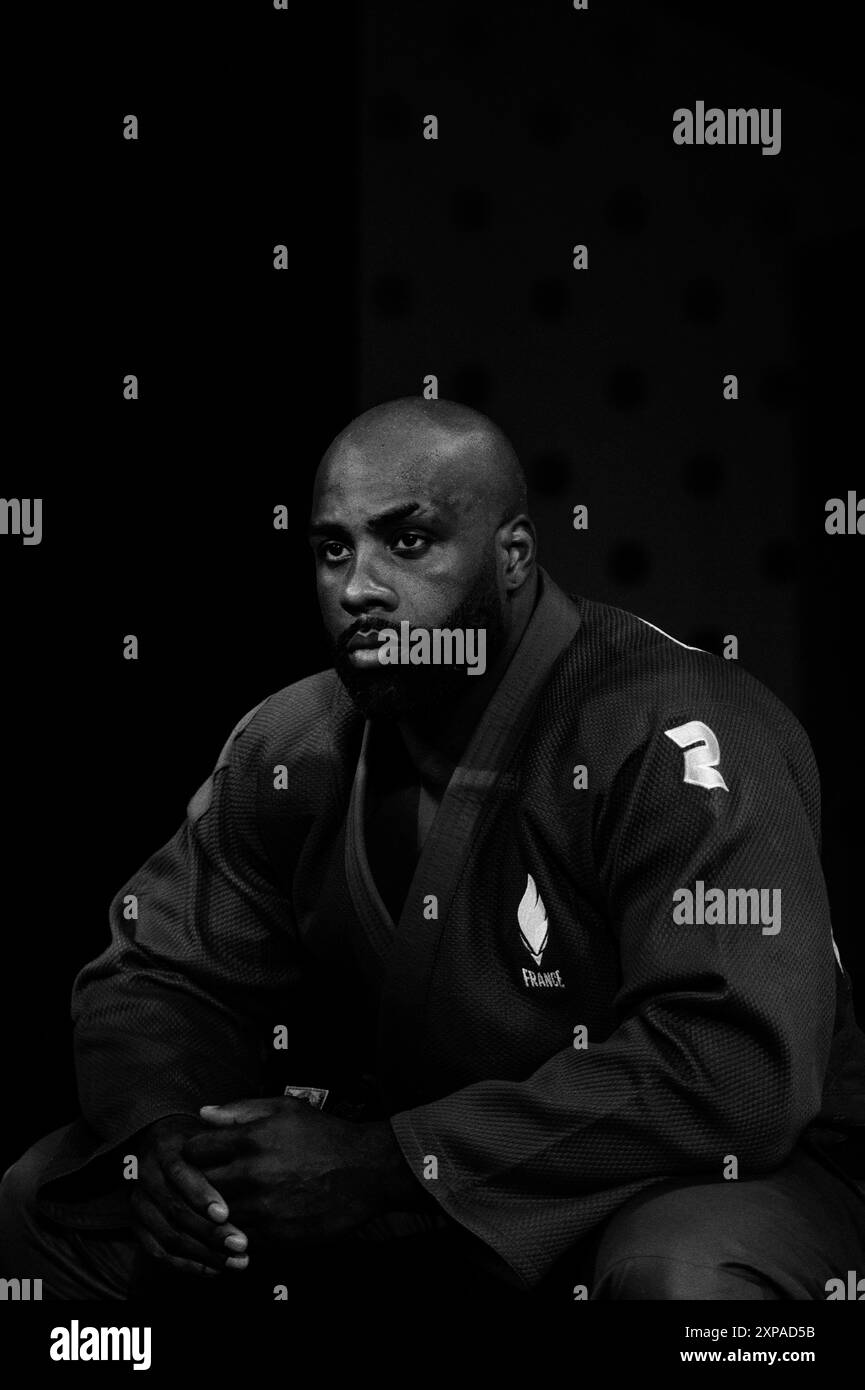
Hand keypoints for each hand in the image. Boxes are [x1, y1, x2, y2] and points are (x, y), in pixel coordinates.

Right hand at [129, 1114, 250, 1275]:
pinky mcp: (137, 1226)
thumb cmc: (203, 1141)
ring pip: (168, 1236)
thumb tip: (249, 1153)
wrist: (168, 1150)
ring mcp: (139, 1203)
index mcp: (165, 1147)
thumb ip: (226, 1138)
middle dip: (210, 1231)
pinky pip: (159, 1252)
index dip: (200, 1195)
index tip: (225, 1213)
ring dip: (204, 1254)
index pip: (179, 1172)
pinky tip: (216, 1269)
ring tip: (237, 1262)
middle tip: (241, 1244)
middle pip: (175, 1209)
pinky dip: (188, 1264)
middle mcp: (146, 1174)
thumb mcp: (213, 1131)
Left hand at [185, 1097, 418, 1246]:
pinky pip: (240, 1236)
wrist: (366, 1172)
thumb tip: (204, 1113)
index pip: (194, 1151)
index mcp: (251, 1140)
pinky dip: (240, 1229)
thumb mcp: (285, 1109)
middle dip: (200, 1182)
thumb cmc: (325, 1137)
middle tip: (209, 1179)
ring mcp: (263, 1208)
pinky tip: (250, 1217)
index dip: (194, 1152)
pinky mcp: (276, 1235)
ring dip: (218, 1209)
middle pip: (199, 1186)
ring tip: (229, 1200)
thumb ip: (240, 1110)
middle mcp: (252, 1175)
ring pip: (216, 1215)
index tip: (201, 1154)